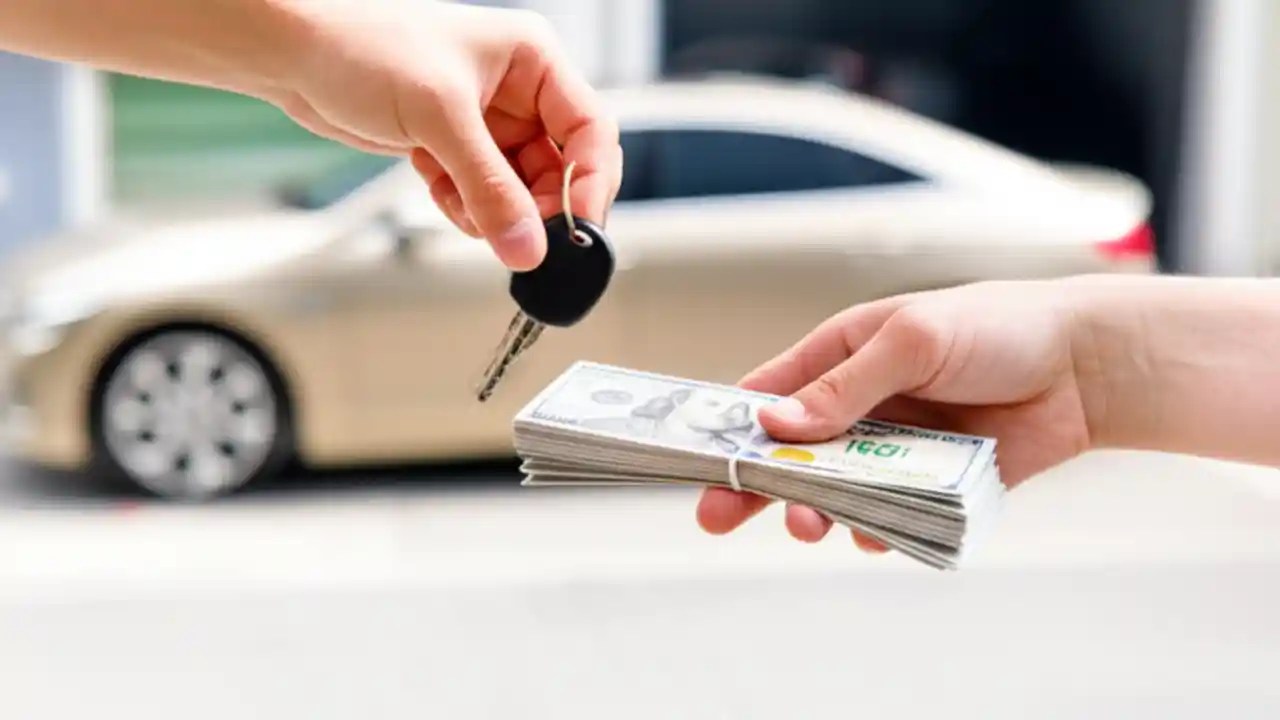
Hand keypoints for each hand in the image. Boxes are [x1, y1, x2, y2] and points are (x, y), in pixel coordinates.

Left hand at [276, 1, 620, 269]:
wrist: (293, 53)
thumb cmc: (361, 46)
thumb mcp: (438, 119)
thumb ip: (490, 188)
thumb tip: (529, 248)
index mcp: (532, 60)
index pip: (589, 130)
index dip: (591, 182)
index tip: (576, 227)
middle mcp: (518, 91)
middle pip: (559, 168)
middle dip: (535, 206)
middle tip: (517, 236)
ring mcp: (487, 122)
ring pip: (519, 190)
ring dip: (493, 211)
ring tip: (459, 202)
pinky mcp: (455, 147)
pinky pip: (482, 195)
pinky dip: (464, 206)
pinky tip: (436, 189)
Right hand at [696, 280, 1095, 552]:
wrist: (1087, 369)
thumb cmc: (1000, 328)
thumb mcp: (913, 342)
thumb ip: (845, 387)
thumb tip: (775, 423)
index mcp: (841, 354)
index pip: (768, 392)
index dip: (729, 426)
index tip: (696, 461)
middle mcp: (860, 404)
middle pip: (789, 451)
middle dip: (754, 484)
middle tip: (718, 518)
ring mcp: (893, 446)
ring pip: (834, 490)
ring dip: (816, 510)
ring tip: (812, 526)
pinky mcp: (929, 482)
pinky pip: (888, 514)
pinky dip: (876, 529)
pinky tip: (878, 532)